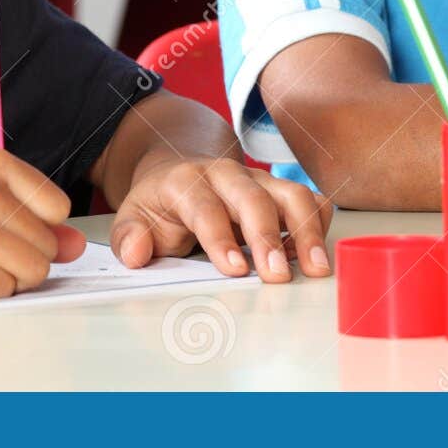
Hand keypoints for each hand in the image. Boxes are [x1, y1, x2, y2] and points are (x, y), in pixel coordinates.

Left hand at [108, 157, 331, 282]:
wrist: (179, 172)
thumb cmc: (160, 205)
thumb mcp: (132, 218)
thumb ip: (129, 237)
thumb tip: (136, 253)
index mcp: (186, 181)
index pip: (205, 206)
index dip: (220, 237)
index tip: (235, 269)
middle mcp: (226, 175)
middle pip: (254, 197)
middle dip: (268, 236)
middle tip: (278, 276)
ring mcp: (258, 180)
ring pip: (292, 193)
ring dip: (307, 230)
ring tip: (316, 268)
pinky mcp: (280, 191)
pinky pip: (310, 200)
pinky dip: (318, 225)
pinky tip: (313, 256)